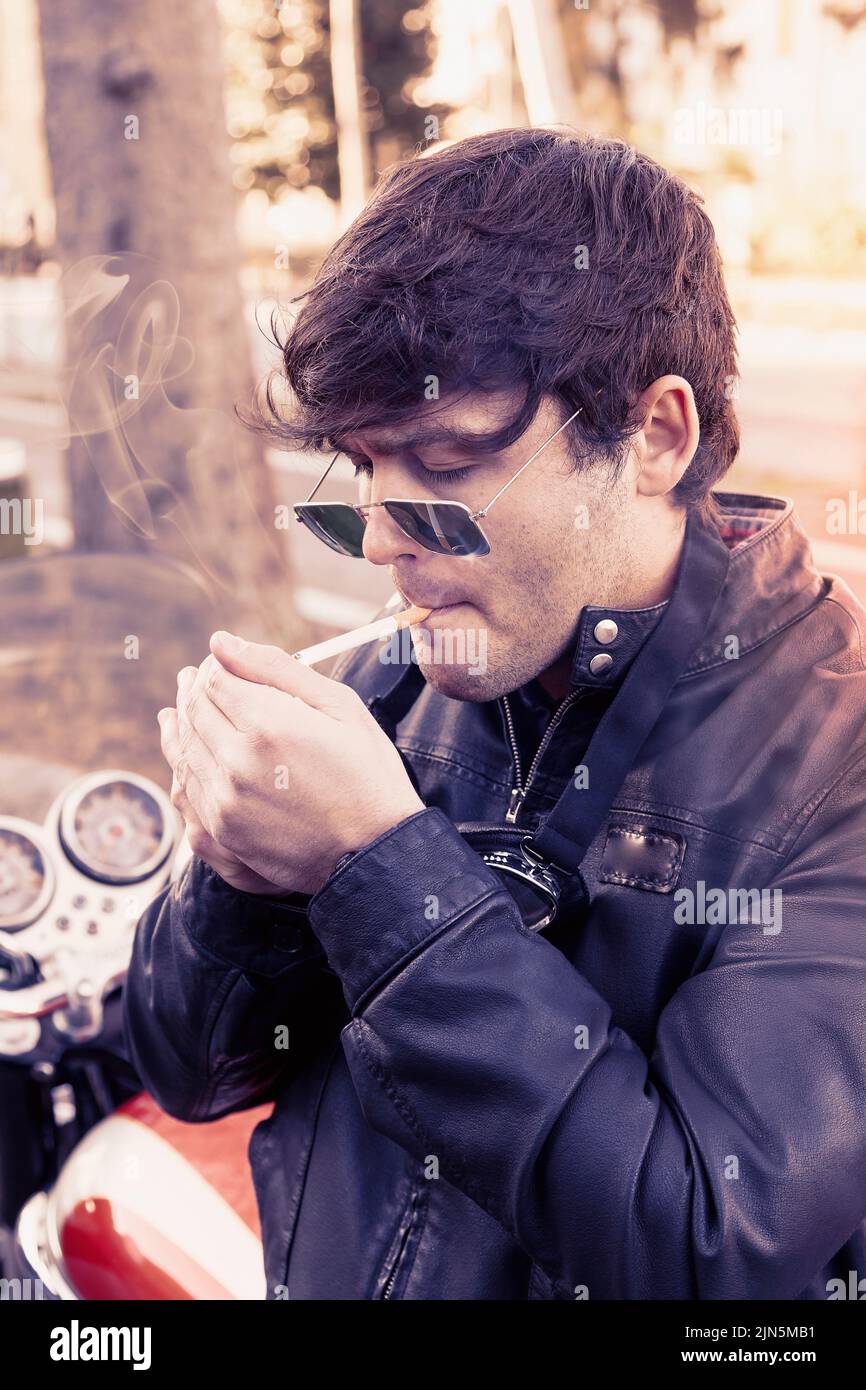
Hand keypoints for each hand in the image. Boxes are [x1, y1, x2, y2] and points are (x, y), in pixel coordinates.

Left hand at [159, 631, 424, 894]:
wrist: (373, 851)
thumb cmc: (367, 773)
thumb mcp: (339, 706)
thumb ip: (277, 668)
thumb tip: (221, 642)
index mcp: (268, 724)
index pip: (214, 679)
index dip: (215, 664)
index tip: (223, 661)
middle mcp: (237, 762)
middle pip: (193, 710)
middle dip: (193, 688)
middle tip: (197, 678)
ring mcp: (225, 800)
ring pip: (183, 748)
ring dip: (182, 722)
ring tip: (185, 707)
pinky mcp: (222, 830)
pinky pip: (187, 786)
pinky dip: (184, 761)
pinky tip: (192, 750)